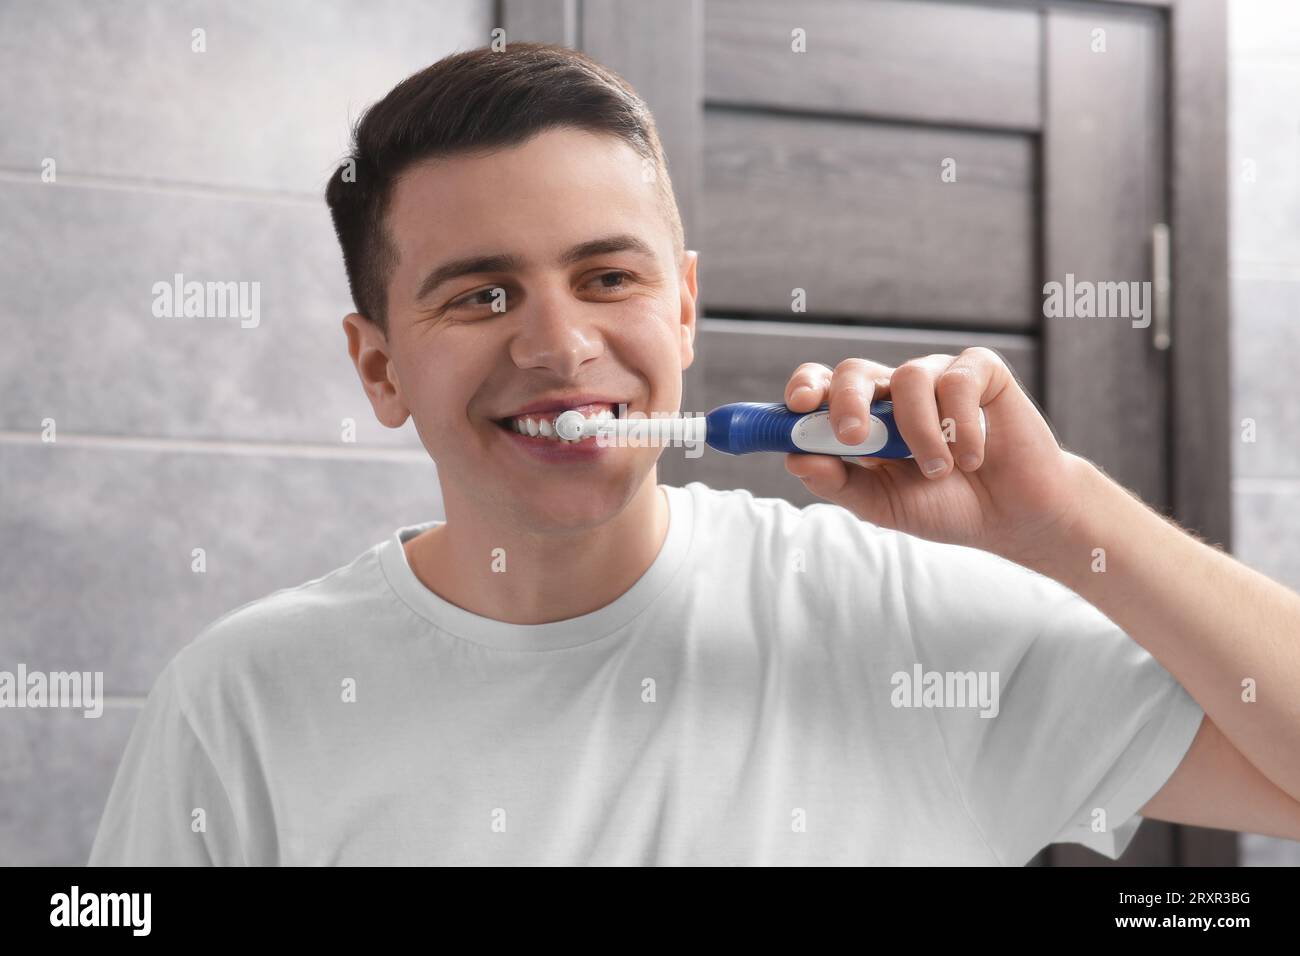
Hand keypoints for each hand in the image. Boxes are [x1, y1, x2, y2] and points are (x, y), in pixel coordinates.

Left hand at [782, 349, 1091, 562]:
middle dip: (846, 401)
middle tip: (854, 438)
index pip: (822, 387)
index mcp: (864, 417)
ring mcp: (937, 377)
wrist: (1014, 516)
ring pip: (907, 378)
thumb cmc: (945, 506)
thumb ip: (839, 483)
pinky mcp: (981, 372)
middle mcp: (894, 391)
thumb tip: (794, 459)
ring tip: (940, 471)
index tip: (796, 405)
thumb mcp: (883, 504)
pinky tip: (973, 456)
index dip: (805, 388)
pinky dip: (960, 424)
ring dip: (918, 432)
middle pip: (854, 371)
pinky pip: (956, 379)